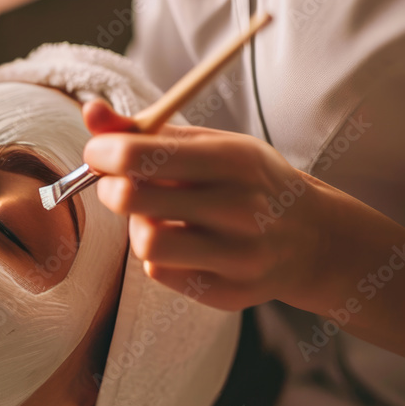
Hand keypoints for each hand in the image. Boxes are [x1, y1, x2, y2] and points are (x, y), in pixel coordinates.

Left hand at [81, 99, 329, 312]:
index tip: (98, 154)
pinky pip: (158, 273)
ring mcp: (238, 255)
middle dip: (109, 189)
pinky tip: (181, 245)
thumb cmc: (245, 183)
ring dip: (136, 227)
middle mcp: (240, 208)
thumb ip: (146, 131)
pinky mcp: (228, 292)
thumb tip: (91, 113)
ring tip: (155, 218)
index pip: (141, 155)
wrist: (313, 238)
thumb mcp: (209, 145)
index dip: (104, 153)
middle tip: (115, 185)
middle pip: (132, 199)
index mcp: (234, 160)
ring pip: (144, 243)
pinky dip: (157, 257)